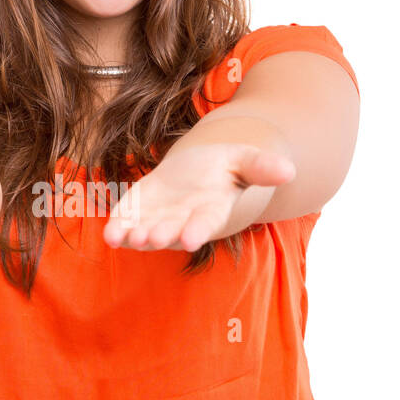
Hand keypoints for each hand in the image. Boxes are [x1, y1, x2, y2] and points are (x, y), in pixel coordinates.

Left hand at [102, 142, 295, 252]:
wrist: (198, 169)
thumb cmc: (225, 167)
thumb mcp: (245, 160)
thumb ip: (262, 166)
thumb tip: (289, 169)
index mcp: (211, 211)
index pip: (205, 223)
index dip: (198, 230)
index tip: (191, 239)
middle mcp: (183, 222)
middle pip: (172, 231)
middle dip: (162, 234)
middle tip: (152, 238)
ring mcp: (158, 219)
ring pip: (146, 233)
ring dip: (136, 236)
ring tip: (126, 237)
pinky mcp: (138, 212)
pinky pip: (126, 224)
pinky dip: (117, 229)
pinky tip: (109, 234)